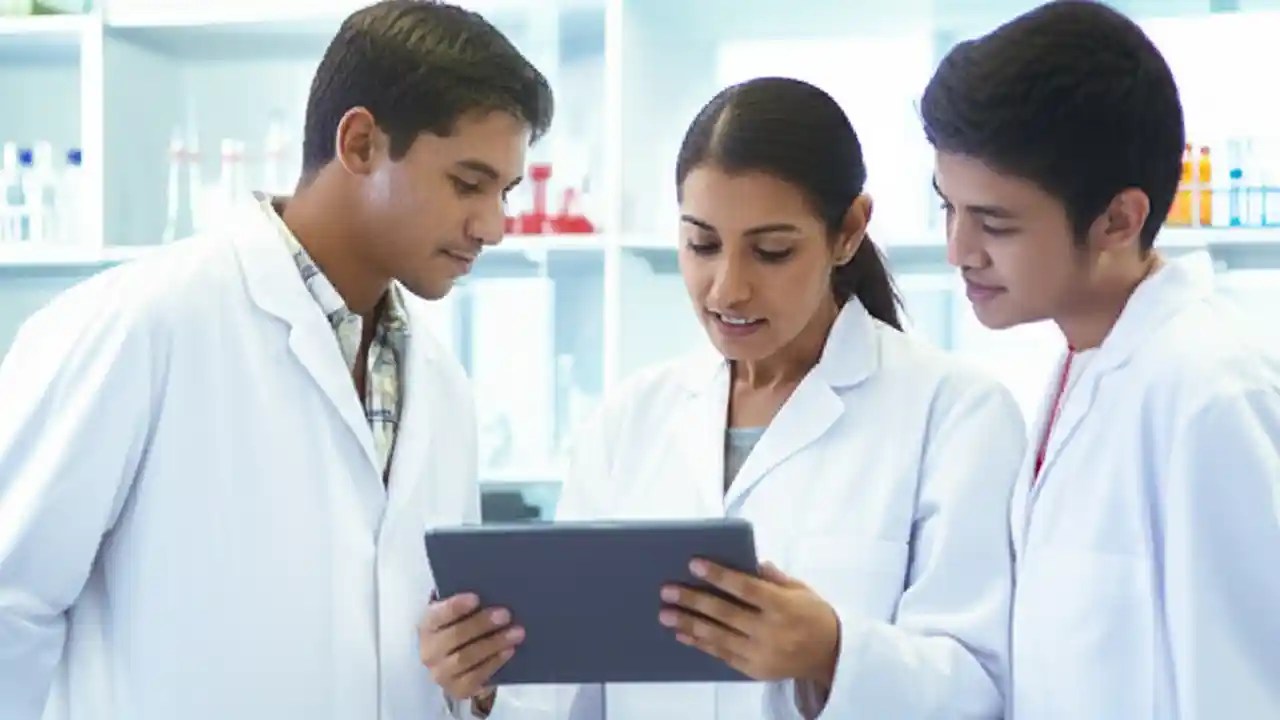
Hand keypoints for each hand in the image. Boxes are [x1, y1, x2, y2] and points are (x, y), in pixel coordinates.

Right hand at [418, 593, 524, 701]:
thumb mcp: (460, 616)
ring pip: (465, 658)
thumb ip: (470, 607)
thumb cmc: (461, 630)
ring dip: (493, 644)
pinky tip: (509, 650)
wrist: (456, 664)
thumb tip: (495, 594)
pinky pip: (476, 677)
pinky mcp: (457, 689)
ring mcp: (441, 673)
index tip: (476, 598)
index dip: (455, 607)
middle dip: (481, 624)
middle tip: (505, 614)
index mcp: (427, 625)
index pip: (438, 615)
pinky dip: (494, 662)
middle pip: (454, 636)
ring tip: (516, 632)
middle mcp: (429, 651)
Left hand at [659, 560, 840, 687]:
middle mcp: (770, 631)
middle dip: (694, 600)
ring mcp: (761, 654)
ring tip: (665, 614)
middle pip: (725, 613)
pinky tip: (682, 634)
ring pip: (718, 636)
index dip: (719, 576)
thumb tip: (750, 562)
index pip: (745, 588)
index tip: (694, 564)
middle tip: (667, 590)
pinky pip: (722, 655)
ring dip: (689, 623)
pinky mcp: (754, 670)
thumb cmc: (813, 614)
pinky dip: (700, 644)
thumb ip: (774, 578)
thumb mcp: (800, 590)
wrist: (831, 656)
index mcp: (783, 606)